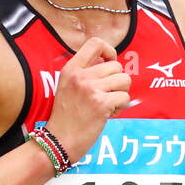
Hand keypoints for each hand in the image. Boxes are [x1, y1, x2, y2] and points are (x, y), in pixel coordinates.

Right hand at [46, 36, 131, 161]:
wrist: (59, 140)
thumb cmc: (66, 117)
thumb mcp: (67, 87)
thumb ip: (84, 72)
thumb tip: (109, 62)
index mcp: (71, 69)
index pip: (95, 43)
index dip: (109, 51)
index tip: (109, 63)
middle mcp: (80, 76)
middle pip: (116, 66)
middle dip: (117, 81)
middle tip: (107, 95)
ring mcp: (91, 89)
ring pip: (125, 80)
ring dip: (121, 94)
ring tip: (108, 104)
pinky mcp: (101, 104)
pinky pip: (125, 98)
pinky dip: (120, 107)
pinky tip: (108, 114)